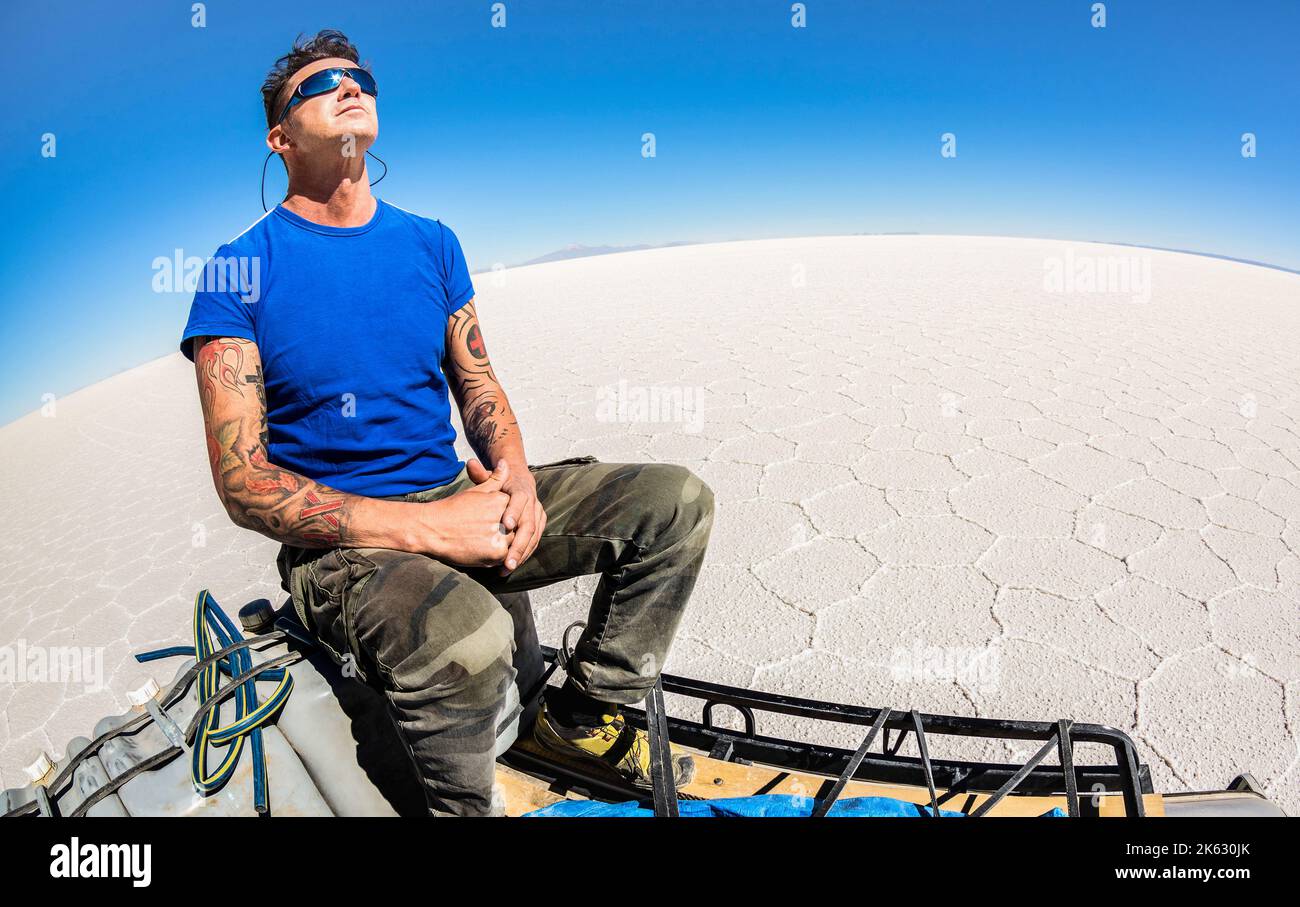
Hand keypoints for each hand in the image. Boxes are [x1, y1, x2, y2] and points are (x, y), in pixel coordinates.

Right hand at [418, 460, 514, 566]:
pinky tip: (483, 551)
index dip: (504, 517)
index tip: (488, 521)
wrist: (431, 529)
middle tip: (485, 534)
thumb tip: (505, 462)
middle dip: (505, 532)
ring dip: (503, 545)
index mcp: (501, 500)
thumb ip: (495, 479)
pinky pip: (505, 557)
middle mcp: (504, 517)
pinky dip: (497, 556)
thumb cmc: (453, 509)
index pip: (515, 510)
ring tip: (484, 543)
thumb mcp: (476, 491)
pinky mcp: (495, 554)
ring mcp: (501, 536)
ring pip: (512, 543)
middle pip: (515, 527)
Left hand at [467, 457, 546, 574]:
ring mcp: (538, 516)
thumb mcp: (490, 478)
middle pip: (529, 526)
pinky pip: (533, 542)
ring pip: (534, 537)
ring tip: (508, 568)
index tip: (506, 525)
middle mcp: (533, 503)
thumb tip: (470, 463)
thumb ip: (481, 475)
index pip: (520, 501)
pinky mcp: (539, 526)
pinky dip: (524, 554)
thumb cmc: (500, 484)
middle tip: (508, 561)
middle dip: (519, 545)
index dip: (514, 512)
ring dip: (522, 554)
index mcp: (521, 490)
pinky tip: (511, 565)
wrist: (520, 483)